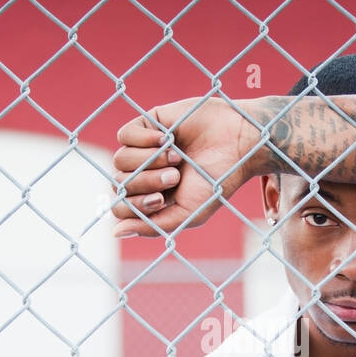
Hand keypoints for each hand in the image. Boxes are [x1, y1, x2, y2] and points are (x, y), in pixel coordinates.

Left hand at [110, 96, 260, 237]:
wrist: (239, 144)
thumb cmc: (218, 182)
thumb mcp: (188, 213)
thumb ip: (152, 225)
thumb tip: (116, 232)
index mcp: (152, 197)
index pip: (122, 206)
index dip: (135, 205)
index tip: (161, 200)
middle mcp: (144, 173)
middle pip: (118, 183)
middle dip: (145, 183)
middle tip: (174, 177)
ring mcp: (144, 148)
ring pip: (119, 160)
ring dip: (148, 161)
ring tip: (176, 158)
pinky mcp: (148, 124)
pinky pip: (124, 135)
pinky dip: (143, 140)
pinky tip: (168, 139)